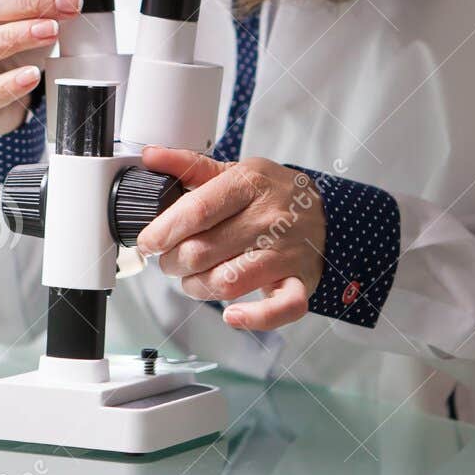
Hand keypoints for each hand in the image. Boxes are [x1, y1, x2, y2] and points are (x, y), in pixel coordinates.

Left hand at [135, 147, 325, 330]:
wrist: (326, 212)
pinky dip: (254, 317)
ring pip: (227, 282)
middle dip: (173, 262)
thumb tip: (152, 156)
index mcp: (250, 184)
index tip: (148, 242)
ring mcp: (287, 252)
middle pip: (202, 251)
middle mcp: (270, 218)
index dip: (163, 231)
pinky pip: (281, 308)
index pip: (197, 211)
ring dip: (197, 287)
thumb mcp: (235, 172)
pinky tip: (233, 315)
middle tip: (172, 259)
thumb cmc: (273, 195)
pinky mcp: (300, 282)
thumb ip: (191, 166)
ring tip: (193, 279)